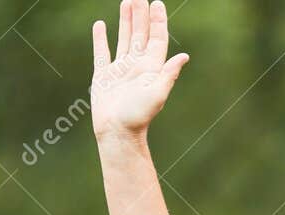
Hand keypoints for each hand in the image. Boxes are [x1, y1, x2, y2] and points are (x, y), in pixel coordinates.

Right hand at [91, 0, 189, 140]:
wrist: (117, 132)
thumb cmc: (138, 116)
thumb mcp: (158, 94)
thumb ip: (169, 74)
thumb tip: (184, 56)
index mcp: (150, 68)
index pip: (156, 39)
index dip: (157, 21)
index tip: (156, 2)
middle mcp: (136, 66)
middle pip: (140, 34)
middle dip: (141, 15)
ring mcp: (120, 70)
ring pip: (123, 38)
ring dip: (125, 21)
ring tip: (126, 2)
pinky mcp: (104, 76)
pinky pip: (102, 52)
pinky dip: (101, 39)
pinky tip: (100, 26)